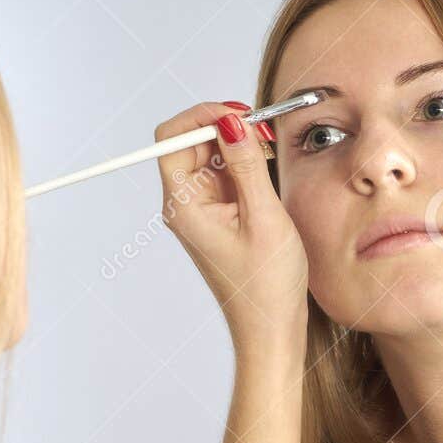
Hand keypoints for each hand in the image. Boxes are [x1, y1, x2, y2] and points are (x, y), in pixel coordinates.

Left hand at [155, 100, 307, 343]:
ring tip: (269, 153)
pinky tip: (266, 173)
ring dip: (238, 145)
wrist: (270, 327)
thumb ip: (246, 164)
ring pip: (210, 155)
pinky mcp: (219, 214)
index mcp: (184, 205)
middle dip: (225, 127)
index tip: (238, 116)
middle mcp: (185, 204)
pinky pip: (225, 175)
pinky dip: (244, 164)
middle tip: (263, 131)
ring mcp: (201, 209)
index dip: (202, 117)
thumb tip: (233, 122)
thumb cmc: (265, 286)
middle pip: (191, 142)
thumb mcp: (264, 217)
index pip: (171, 138)